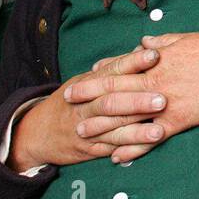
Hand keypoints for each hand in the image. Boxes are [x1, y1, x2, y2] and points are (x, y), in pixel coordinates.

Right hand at [7, 45, 167, 171]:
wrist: (36, 133)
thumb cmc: (71, 100)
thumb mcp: (86, 80)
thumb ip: (114, 67)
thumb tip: (144, 47)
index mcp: (88, 84)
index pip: (112, 71)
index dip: (133, 63)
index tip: (155, 55)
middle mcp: (86, 106)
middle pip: (111, 102)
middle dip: (137, 101)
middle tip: (162, 99)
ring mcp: (86, 129)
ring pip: (112, 130)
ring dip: (136, 132)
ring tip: (160, 130)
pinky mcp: (89, 150)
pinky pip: (110, 150)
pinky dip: (126, 151)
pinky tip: (144, 149)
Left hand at [67, 32, 198, 163]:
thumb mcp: (186, 39)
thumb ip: (161, 43)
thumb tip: (143, 43)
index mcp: (156, 63)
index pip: (120, 68)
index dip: (99, 74)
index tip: (81, 77)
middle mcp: (155, 84)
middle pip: (114, 92)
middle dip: (89, 98)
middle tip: (68, 103)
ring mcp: (165, 105)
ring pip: (127, 118)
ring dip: (103, 126)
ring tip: (83, 133)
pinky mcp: (178, 121)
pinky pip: (150, 138)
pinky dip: (133, 149)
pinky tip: (118, 156)